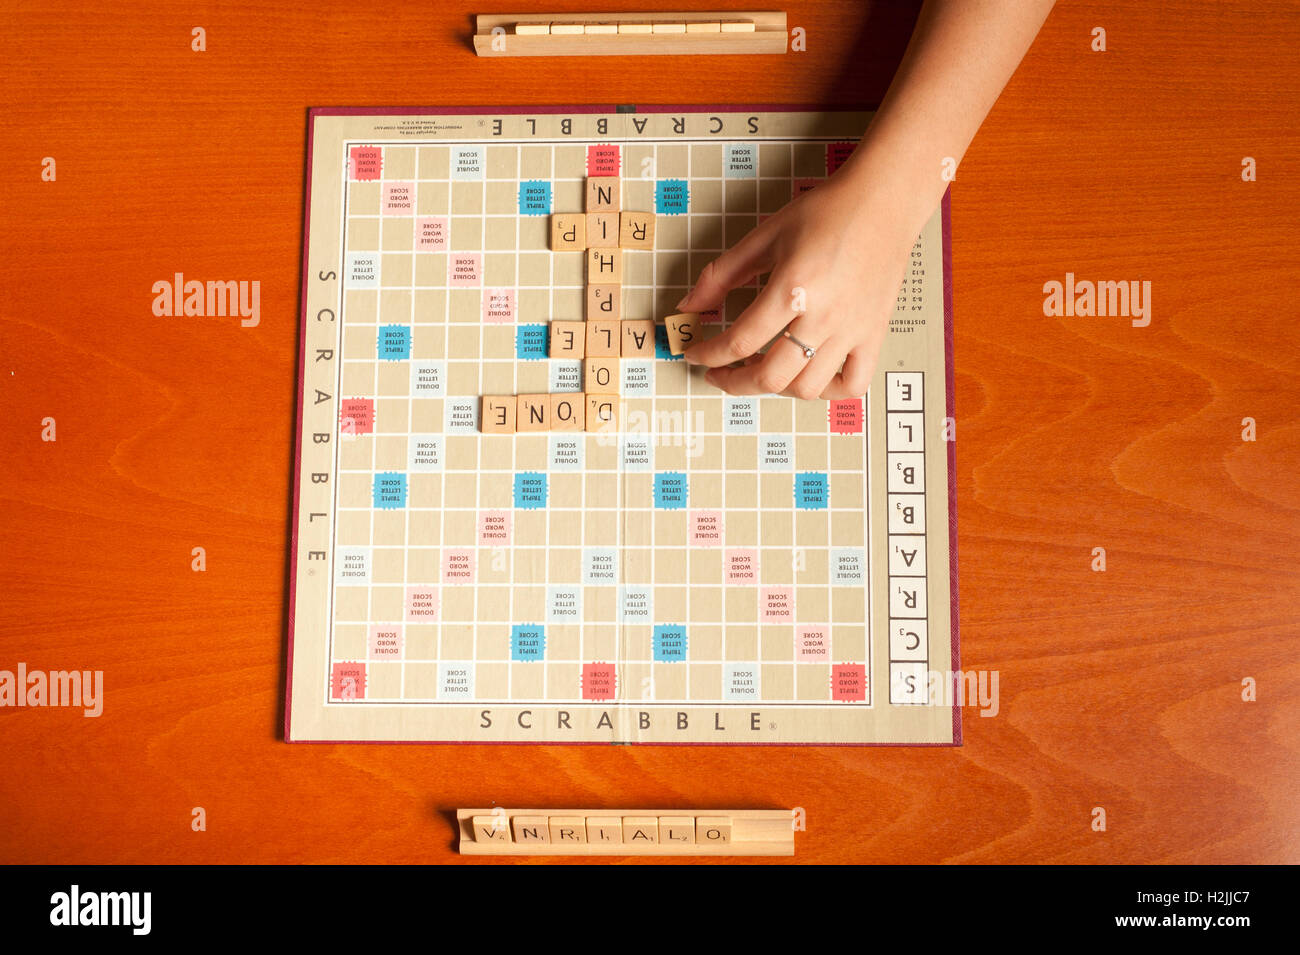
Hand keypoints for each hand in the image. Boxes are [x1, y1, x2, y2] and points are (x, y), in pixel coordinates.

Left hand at [678, 174, 917, 398]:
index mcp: (793, 287)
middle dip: (734, 383)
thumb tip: (689, 304)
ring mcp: (852, 329)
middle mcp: (824, 315)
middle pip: (770, 377)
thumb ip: (722, 274)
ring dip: (776, 388)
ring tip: (763, 369)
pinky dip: (827, 391)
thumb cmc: (828, 212)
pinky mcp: (874, 334)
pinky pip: (852, 384)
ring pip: (807, 388)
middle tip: (720, 374)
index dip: (709, 354)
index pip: (740, 341)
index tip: (697, 354)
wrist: (883, 201)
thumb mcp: (764, 236)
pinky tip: (808, 374)